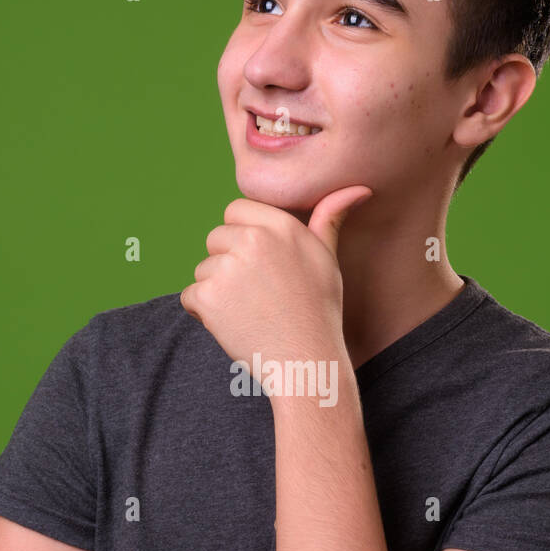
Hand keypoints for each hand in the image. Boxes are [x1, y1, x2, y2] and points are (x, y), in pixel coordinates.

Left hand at [179, 188, 371, 369]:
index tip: (259, 265)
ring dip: (217, 291)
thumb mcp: (327, 259)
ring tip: (250, 312)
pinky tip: (234, 325)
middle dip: (227, 263)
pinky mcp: (208, 297)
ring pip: (203, 270)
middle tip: (258, 294)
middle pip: (215, 239)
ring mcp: (228, 268)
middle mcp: (252, 240)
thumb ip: (329, 219)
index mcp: (280, 226)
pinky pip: (191, 297)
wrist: (305, 361)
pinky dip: (204, 314)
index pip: (235, 210)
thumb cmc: (319, 310)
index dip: (242, 237)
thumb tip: (359, 189)